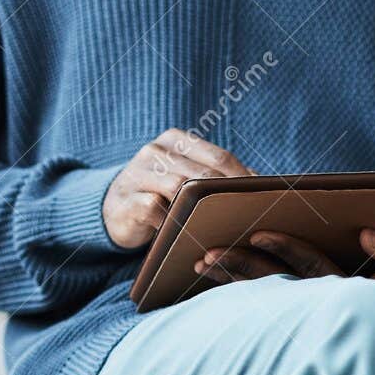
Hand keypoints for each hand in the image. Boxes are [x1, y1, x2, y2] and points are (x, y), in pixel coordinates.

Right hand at [102, 129, 254, 248]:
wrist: (113, 209)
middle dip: (226, 195)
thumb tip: (260, 184)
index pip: (218, 157)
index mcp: (174, 140)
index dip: (242, 178)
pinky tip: (187, 234)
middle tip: (248, 216)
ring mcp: (137, 175)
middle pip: (201, 174)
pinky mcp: (126, 201)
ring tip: (222, 225)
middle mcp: (154, 152)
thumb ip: (214, 174)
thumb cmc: (159, 192)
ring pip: (178, 188)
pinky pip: (154, 210)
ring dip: (201, 209)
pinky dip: (173, 222)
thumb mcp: (183, 176)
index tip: (262, 198)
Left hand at [197, 228, 374, 319]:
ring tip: (201, 262)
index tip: (261, 233)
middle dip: (241, 267)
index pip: (311, 267)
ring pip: (258, 295)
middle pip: (273, 283)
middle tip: (209, 253)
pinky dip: (228, 290)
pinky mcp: (286, 315)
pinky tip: (205, 275)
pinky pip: (253, 303)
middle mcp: (315, 306)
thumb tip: (368, 233)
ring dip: (228, 279)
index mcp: (343, 293)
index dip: (287, 250)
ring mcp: (299, 313)